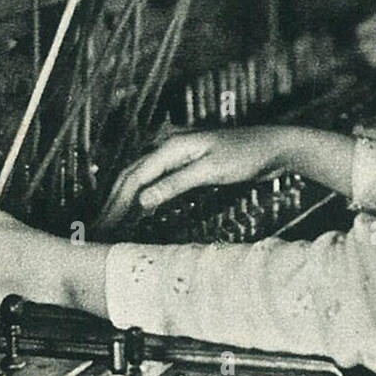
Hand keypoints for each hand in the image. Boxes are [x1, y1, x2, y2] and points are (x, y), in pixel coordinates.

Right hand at [100, 127, 285, 228]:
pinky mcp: (188, 164)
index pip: (134, 178)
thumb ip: (176, 183)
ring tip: (113, 224)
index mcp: (172, 146)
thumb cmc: (247, 154)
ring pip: (142, 178)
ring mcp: (179, 155)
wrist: (274, 146)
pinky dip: (145, 197)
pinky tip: (139, 211)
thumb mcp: (212, 170)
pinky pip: (157, 181)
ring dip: (126, 200)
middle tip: (100, 230)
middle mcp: (170, 147)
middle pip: (132, 176)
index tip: (105, 226)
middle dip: (114, 203)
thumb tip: (143, 199)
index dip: (116, 203)